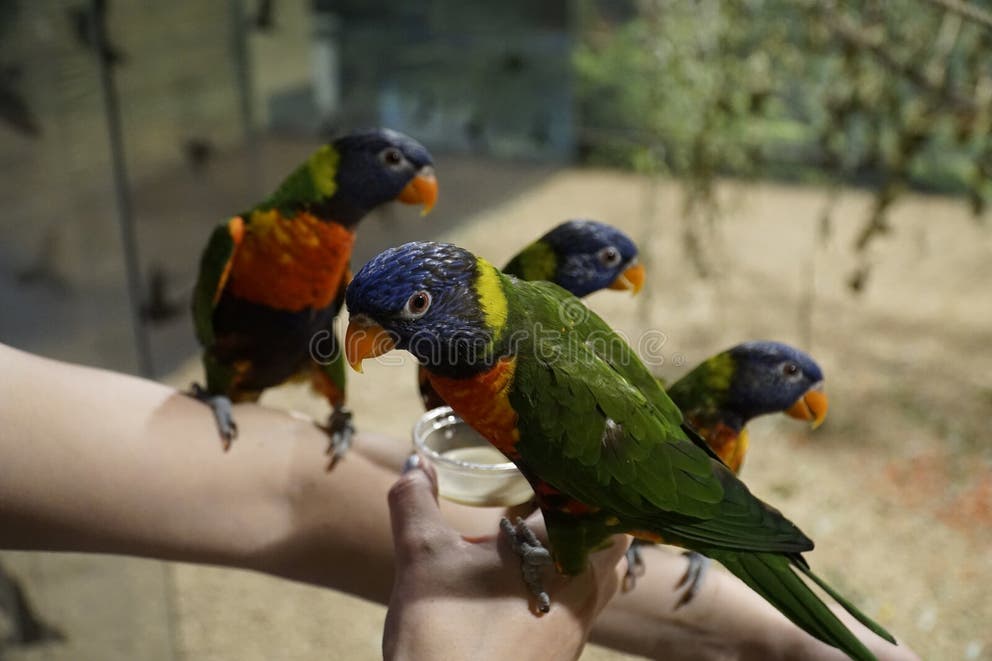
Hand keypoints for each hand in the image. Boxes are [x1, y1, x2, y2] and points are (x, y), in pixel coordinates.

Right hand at [382, 456, 629, 660]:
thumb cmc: (445, 631)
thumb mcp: (423, 557)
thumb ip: (415, 501)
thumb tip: (412, 464)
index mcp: (566, 551)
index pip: (598, 492)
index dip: (587, 462)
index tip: (565, 437)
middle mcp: (587, 584)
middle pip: (609, 527)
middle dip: (584, 502)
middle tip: (549, 478)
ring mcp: (580, 621)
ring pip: (598, 564)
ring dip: (575, 538)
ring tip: (538, 518)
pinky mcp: (565, 647)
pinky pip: (581, 594)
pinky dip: (564, 572)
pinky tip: (526, 568)